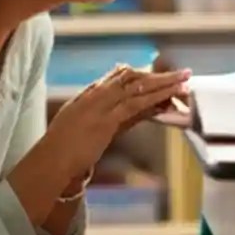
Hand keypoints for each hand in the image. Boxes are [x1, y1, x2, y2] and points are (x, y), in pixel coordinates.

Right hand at [45, 65, 190, 175]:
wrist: (50, 161)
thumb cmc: (61, 149)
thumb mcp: (79, 125)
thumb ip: (99, 116)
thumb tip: (121, 115)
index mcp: (88, 95)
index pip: (119, 78)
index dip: (142, 76)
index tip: (158, 76)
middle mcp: (95, 95)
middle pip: (132, 78)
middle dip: (158, 75)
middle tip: (182, 73)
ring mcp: (100, 106)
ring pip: (137, 88)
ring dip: (163, 83)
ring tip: (184, 81)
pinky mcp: (106, 120)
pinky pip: (136, 105)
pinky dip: (155, 100)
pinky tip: (170, 98)